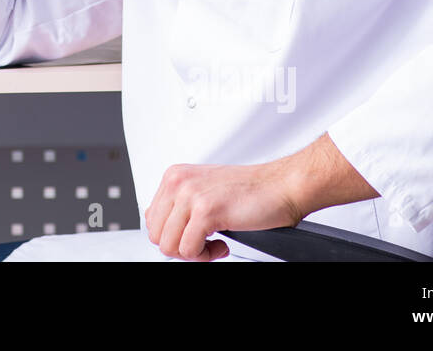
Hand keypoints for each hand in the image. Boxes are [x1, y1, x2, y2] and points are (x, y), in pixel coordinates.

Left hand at [143, 159, 304, 260]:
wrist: (281, 185)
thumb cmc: (249, 190)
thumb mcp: (202, 189)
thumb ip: (179, 205)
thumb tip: (164, 229)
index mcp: (174, 176)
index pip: (151, 220)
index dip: (172, 236)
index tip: (192, 236)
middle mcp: (178, 183)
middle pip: (157, 235)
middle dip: (180, 247)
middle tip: (204, 244)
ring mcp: (191, 196)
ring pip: (169, 246)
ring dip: (194, 253)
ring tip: (214, 243)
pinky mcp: (206, 212)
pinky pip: (189, 250)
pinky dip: (206, 256)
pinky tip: (222, 244)